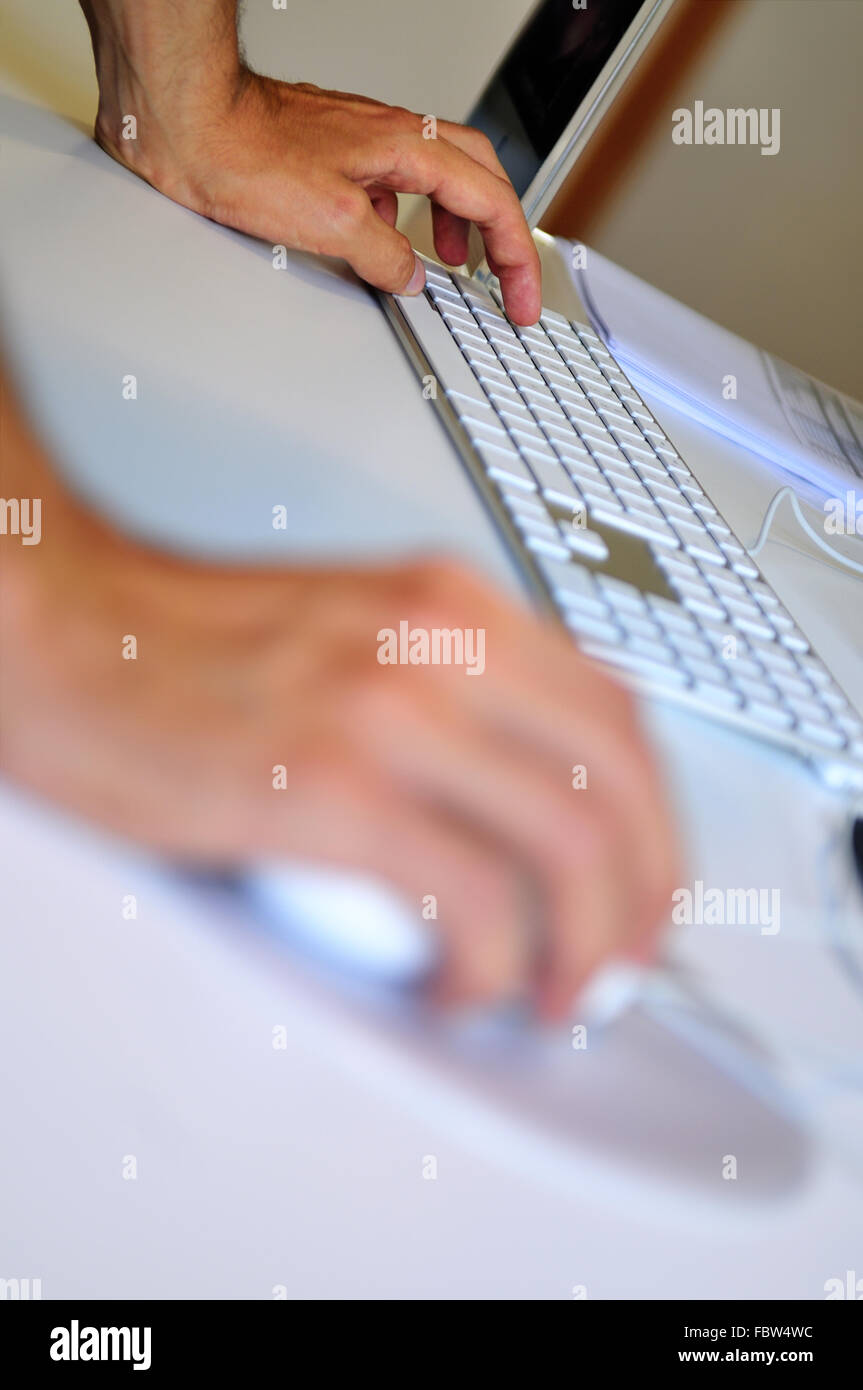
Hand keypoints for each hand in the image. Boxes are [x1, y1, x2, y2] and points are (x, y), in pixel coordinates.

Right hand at [1, 372, 678, 1019]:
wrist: (58, 633)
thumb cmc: (176, 644)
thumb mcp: (349, 633)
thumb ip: (445, 693)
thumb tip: (508, 793)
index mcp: (450, 602)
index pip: (614, 709)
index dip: (654, 814)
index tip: (642, 877)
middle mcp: (440, 641)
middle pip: (619, 777)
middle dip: (647, 889)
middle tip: (624, 958)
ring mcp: (392, 709)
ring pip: (571, 844)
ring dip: (590, 943)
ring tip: (557, 994)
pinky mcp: (333, 788)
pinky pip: (474, 901)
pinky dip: (493, 967)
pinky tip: (459, 988)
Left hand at [78, 0, 541, 323]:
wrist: (187, 122)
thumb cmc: (245, 153)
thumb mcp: (332, 224)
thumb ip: (384, 257)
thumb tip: (411, 278)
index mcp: (409, 148)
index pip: (492, 202)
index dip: (516, 258)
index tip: (521, 299)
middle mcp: (395, 136)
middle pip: (482, 178)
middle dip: (502, 234)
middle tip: (507, 278)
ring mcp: (365, 141)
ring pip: (440, 177)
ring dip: (458, 222)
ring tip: (456, 261)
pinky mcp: (335, 153)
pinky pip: (394, 183)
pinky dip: (407, 216)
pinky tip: (386, 241)